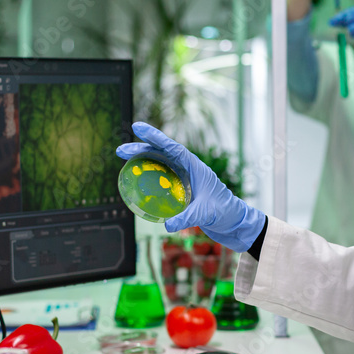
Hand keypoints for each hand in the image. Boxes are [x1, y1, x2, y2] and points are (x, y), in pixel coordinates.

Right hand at [116, 122, 264, 251]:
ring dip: (143, 160)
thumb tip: (167, 225)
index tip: (137, 128)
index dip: (155, 136)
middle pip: (162, 153)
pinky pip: (161, 177)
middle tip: (120, 151)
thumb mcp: (205, 214)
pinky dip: (149, 174)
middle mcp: (189, 169)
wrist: (233, 222)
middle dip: (141, 148)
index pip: (173, 148)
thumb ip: (187, 218)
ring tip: (123, 159)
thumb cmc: (224, 212)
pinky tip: (136, 178)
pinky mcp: (182, 188)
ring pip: (160, 163)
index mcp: (196, 167)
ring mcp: (185, 178)